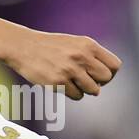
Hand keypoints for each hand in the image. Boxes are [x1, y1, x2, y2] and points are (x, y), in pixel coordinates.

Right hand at [3, 29, 121, 99]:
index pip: (115, 65)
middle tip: (87, 80)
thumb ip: (92, 55)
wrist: (23, 46)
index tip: (100, 75)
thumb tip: (108, 74)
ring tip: (73, 82)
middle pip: (106, 79)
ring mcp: (70, 70)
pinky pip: (77, 96)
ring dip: (85, 89)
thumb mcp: (75, 43)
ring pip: (93, 90)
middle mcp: (81, 56)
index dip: (110, 73)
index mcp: (88, 45)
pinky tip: (62, 84)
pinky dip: (72, 93)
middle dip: (99, 83)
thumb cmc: (50, 46)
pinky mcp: (59, 82)